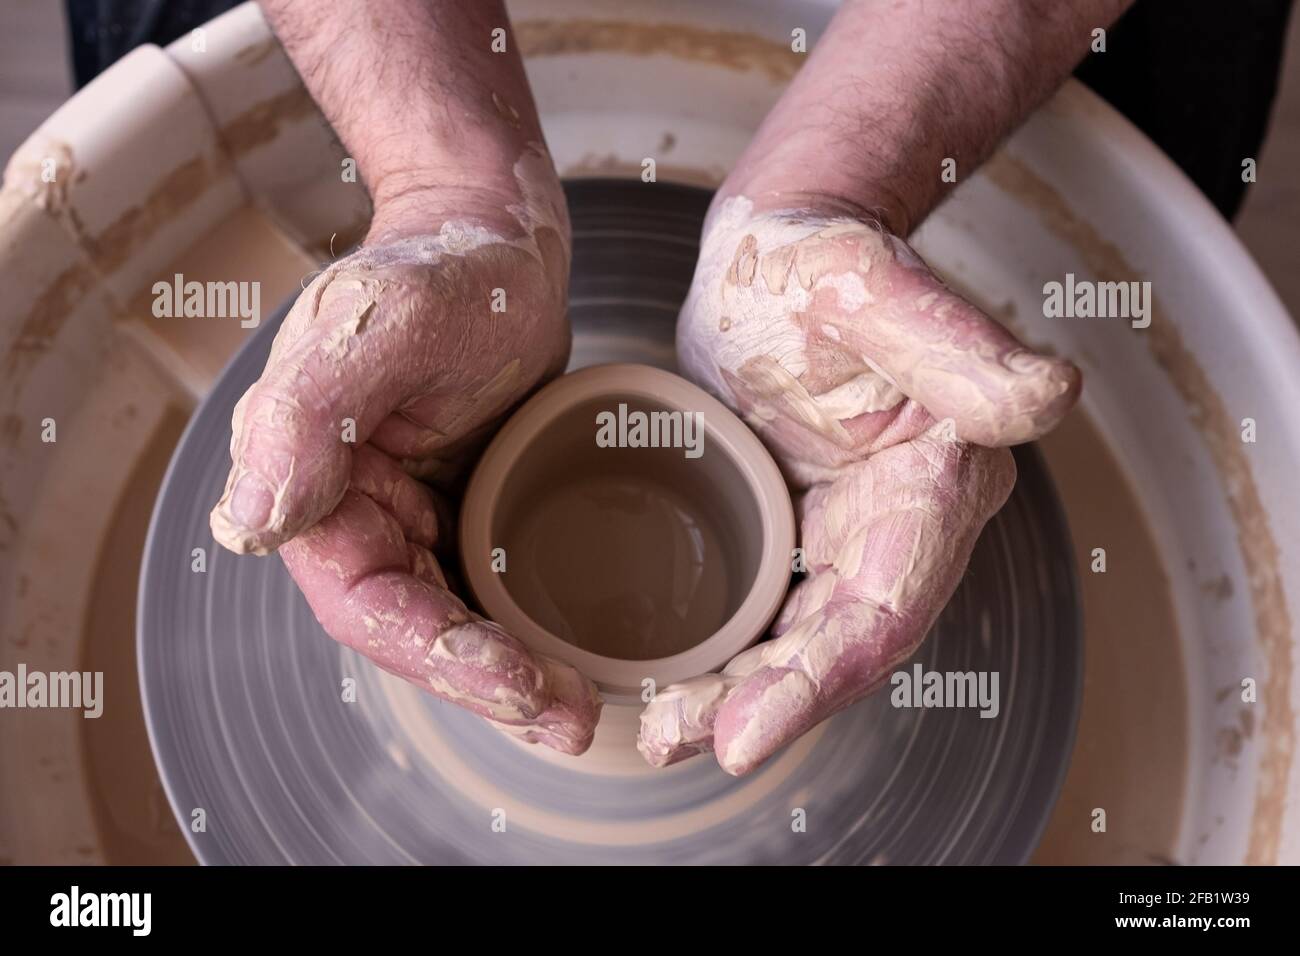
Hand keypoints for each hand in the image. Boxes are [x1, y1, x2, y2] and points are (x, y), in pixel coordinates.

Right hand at [210, 148, 601, 753]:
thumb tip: (250, 525)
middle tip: (568, 719)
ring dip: (509, 676)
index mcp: (310, 479)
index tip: (515, 681)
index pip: (362, 602)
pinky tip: (573, 658)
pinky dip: (523, 631)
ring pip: (451, 622)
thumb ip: (307, 412)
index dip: (434, 655)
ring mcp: (408, 516)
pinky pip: (484, 589)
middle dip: (486, 684)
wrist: (497, 241)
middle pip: (411, 630)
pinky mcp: (459, 511)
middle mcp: (351, 512)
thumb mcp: (383, 320)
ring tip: (580, 711)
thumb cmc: (442, 266)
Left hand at [637, 196, 1080, 773]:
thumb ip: (953, 343)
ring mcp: (858, 529)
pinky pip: (779, 606)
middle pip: (843, 643)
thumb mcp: (874, 285)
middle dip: (766, 704)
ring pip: (808, 638)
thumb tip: (1045, 396)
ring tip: (666, 728)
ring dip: (744, 692)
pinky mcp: (810, 525)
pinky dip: (737, 651)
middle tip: (678, 738)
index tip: (742, 735)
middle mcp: (908, 518)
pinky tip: (683, 678)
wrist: (779, 252)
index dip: (818, 681)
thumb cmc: (825, 257)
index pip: (884, 608)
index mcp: (940, 475)